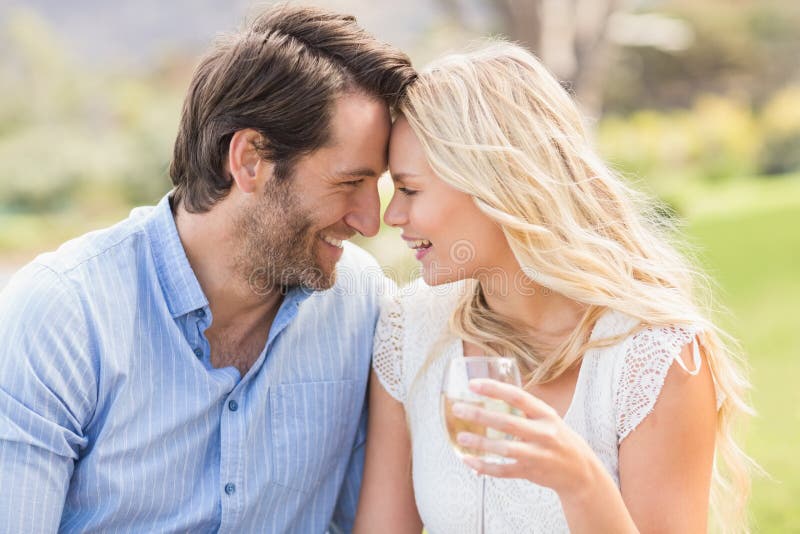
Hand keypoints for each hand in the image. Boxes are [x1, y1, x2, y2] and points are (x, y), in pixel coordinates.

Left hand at [452, 378, 598, 496]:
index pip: (517, 397)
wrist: (581, 472)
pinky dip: (484, 467)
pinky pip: (503, 471)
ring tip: (460, 437)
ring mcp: (537, 455)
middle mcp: (543, 434)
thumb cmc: (558, 438)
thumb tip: (492, 393)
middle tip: (458, 409)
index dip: (494, 389)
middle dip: (479, 416)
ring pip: (503, 449)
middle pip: (507, 423)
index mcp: (546, 415)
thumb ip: (524, 409)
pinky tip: (468, 461)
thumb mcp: (548, 419)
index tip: (472, 384)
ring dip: (480, 443)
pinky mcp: (530, 473)